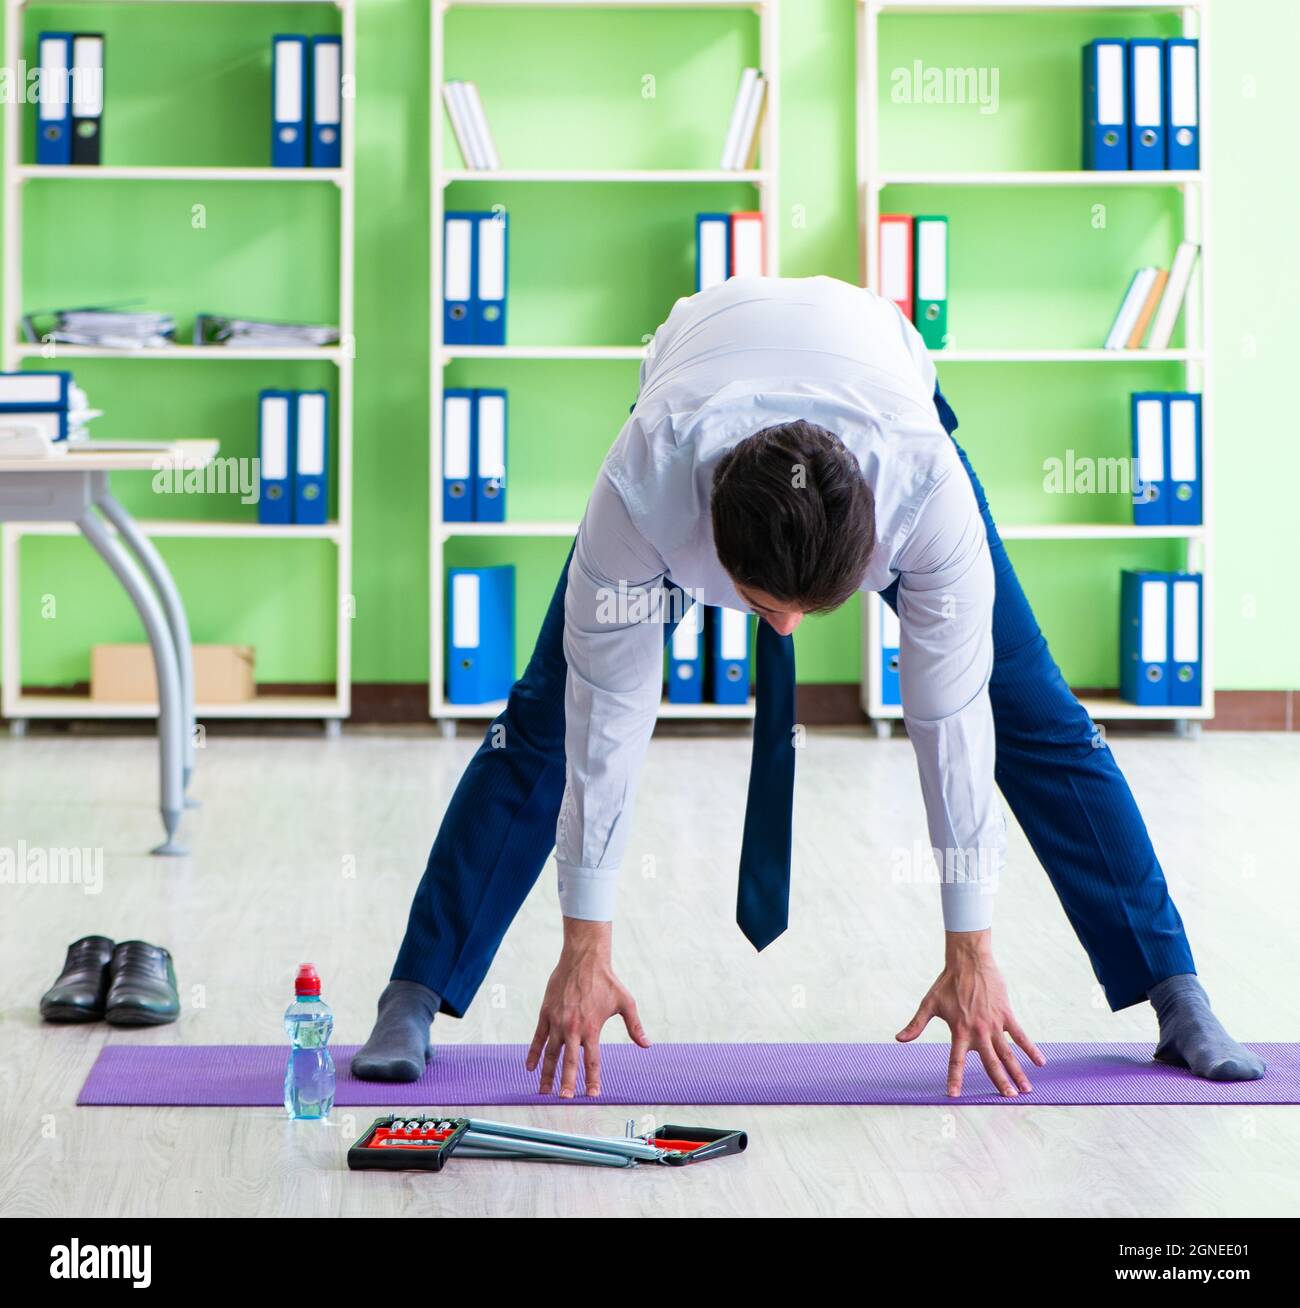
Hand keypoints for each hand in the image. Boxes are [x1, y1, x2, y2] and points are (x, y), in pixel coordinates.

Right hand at [525, 918, 649, 1097]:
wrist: (583, 959)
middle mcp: (573, 1028)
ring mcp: (557, 1021)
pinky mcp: (546, 1013)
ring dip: (546, 1074)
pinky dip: (533, 1053)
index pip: (592, 1061)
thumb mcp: (626, 1002)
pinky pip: (537, 1038)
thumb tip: (647, 1045)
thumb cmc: (606, 980)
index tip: (592, 1095)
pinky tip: (529, 1067)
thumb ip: (635, 1026)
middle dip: (566, 1082)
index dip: (592, 1079)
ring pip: (550, 1053)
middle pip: (569, 1061)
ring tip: (543, 1091)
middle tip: (564, 1099)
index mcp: (592, 1028)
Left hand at [896, 930, 1045, 1097]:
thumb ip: (916, 1024)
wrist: (968, 961)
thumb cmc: (947, 983)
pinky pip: (1021, 1035)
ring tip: (1025, 1089)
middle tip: (1007, 1098)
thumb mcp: (929, 1004)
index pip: (956, 1060)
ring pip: (1008, 1053)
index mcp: (959, 1030)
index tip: (954, 1095)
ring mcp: (994, 1023)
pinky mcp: (1006, 1014)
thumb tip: (899, 1039)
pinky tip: (1040, 1063)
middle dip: (999, 1081)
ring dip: (1017, 1071)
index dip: (954, 1078)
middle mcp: (978, 1030)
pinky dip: (1031, 1049)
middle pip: (990, 1061)